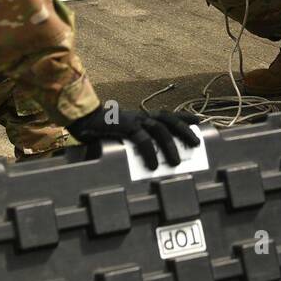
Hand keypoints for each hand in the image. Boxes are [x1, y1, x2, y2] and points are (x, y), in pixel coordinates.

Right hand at [67, 105, 201, 169]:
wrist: (81, 118)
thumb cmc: (99, 130)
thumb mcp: (121, 135)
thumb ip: (133, 143)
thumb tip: (143, 161)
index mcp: (141, 118)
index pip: (167, 115)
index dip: (184, 118)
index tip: (199, 121)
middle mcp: (140, 116)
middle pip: (169, 121)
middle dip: (185, 131)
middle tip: (197, 143)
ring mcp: (133, 120)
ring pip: (159, 129)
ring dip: (170, 145)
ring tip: (176, 162)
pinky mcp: (124, 126)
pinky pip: (142, 139)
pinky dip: (150, 152)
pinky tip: (154, 164)